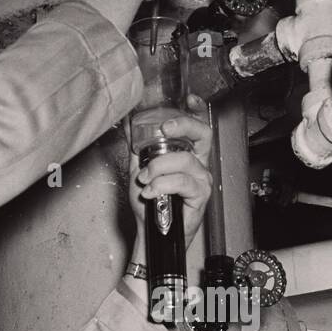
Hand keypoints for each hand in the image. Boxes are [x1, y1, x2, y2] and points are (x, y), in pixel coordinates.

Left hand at [128, 95, 212, 261]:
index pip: (198, 127)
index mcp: (187, 154)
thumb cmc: (151, 203)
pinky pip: (182, 182)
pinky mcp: (200, 196)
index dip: (196, 111)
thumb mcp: (140, 169)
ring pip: (184, 160)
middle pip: (202, 134)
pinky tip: (150, 191)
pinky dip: (162, 184)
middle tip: (163, 130)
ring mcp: (201, 180)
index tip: (188, 99)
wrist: (151, 231)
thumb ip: (137, 147)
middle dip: (182, 126)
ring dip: (158, 167)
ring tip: (144, 179)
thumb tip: (128, 124)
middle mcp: (198, 164)